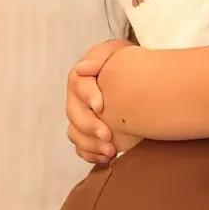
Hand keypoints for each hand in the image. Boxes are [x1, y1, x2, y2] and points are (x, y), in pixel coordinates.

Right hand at [65, 38, 134, 164]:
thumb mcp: (116, 51)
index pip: (78, 84)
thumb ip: (100, 56)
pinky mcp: (89, 133)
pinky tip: (108, 158)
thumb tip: (83, 67)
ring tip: (111, 150)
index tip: (101, 105)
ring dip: (91, 144)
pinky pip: (82, 148)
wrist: (134, 76)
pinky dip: (91, 155)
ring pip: (75, 134)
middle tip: (108, 135)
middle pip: (74, 114)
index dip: (88, 96)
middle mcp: (76, 99)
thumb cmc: (123, 61)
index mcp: (81, 77)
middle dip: (89, 126)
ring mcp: (81, 118)